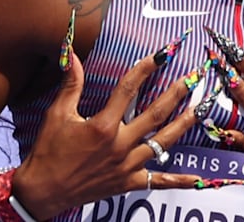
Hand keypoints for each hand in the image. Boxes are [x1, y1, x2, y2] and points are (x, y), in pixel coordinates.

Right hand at [11, 48, 205, 218]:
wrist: (42, 191)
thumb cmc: (48, 151)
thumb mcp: (56, 114)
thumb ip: (71, 84)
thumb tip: (72, 53)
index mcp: (103, 125)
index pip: (128, 89)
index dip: (145, 68)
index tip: (161, 54)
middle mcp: (119, 144)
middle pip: (156, 114)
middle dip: (177, 93)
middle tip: (193, 78)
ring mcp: (127, 165)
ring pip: (163, 142)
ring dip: (184, 124)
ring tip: (201, 109)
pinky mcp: (128, 183)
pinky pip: (158, 181)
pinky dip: (178, 180)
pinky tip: (198, 177)